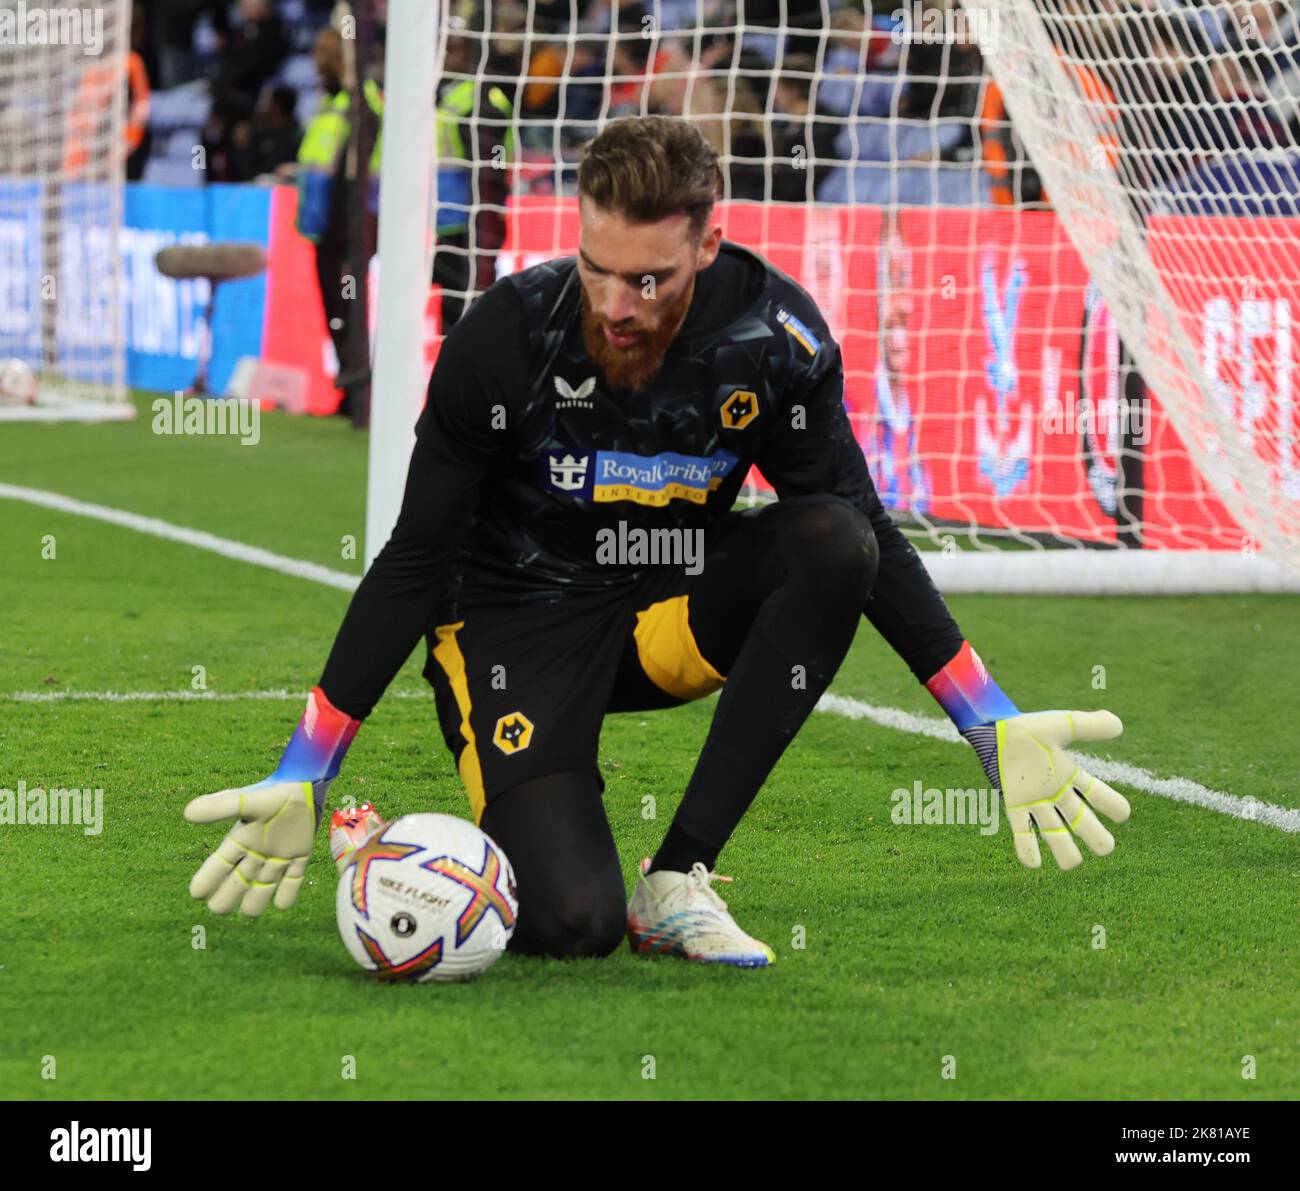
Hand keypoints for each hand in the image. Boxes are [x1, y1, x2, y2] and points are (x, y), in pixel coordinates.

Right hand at [184, 780, 319, 915]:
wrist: (305, 784)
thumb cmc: (273, 792)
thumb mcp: (245, 801)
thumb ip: (220, 808)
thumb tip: (187, 813)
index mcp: (239, 841)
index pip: (217, 867)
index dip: (205, 881)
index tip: (196, 894)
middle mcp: (255, 853)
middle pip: (236, 884)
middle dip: (226, 897)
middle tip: (220, 907)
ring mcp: (278, 857)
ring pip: (262, 889)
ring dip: (255, 902)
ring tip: (249, 909)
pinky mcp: (300, 857)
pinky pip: (292, 882)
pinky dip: (286, 895)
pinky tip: (280, 903)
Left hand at [987, 710, 1130, 870]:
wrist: (993, 729)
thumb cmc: (1027, 727)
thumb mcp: (1062, 725)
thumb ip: (1089, 725)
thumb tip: (1118, 725)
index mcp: (1072, 777)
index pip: (1102, 798)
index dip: (1115, 808)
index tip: (1120, 814)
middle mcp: (1057, 794)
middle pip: (1084, 825)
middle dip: (1098, 839)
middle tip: (1103, 846)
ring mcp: (1036, 803)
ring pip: (1056, 837)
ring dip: (1065, 853)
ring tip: (1071, 861)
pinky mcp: (1013, 807)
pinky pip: (1022, 834)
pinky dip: (1027, 852)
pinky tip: (1034, 863)